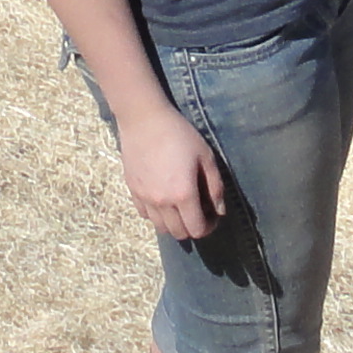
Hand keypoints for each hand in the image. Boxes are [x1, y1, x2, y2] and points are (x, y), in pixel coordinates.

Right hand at [113, 100, 228, 241]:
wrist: (144, 119)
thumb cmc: (179, 134)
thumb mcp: (205, 157)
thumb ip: (215, 187)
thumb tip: (220, 211)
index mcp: (183, 194)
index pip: (197, 230)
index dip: (208, 227)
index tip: (213, 215)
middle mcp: (162, 202)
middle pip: (179, 233)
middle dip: (192, 227)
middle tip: (198, 211)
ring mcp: (145, 198)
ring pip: (161, 227)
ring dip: (174, 223)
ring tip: (180, 207)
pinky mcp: (133, 191)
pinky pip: (145, 215)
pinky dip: (156, 214)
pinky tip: (162, 198)